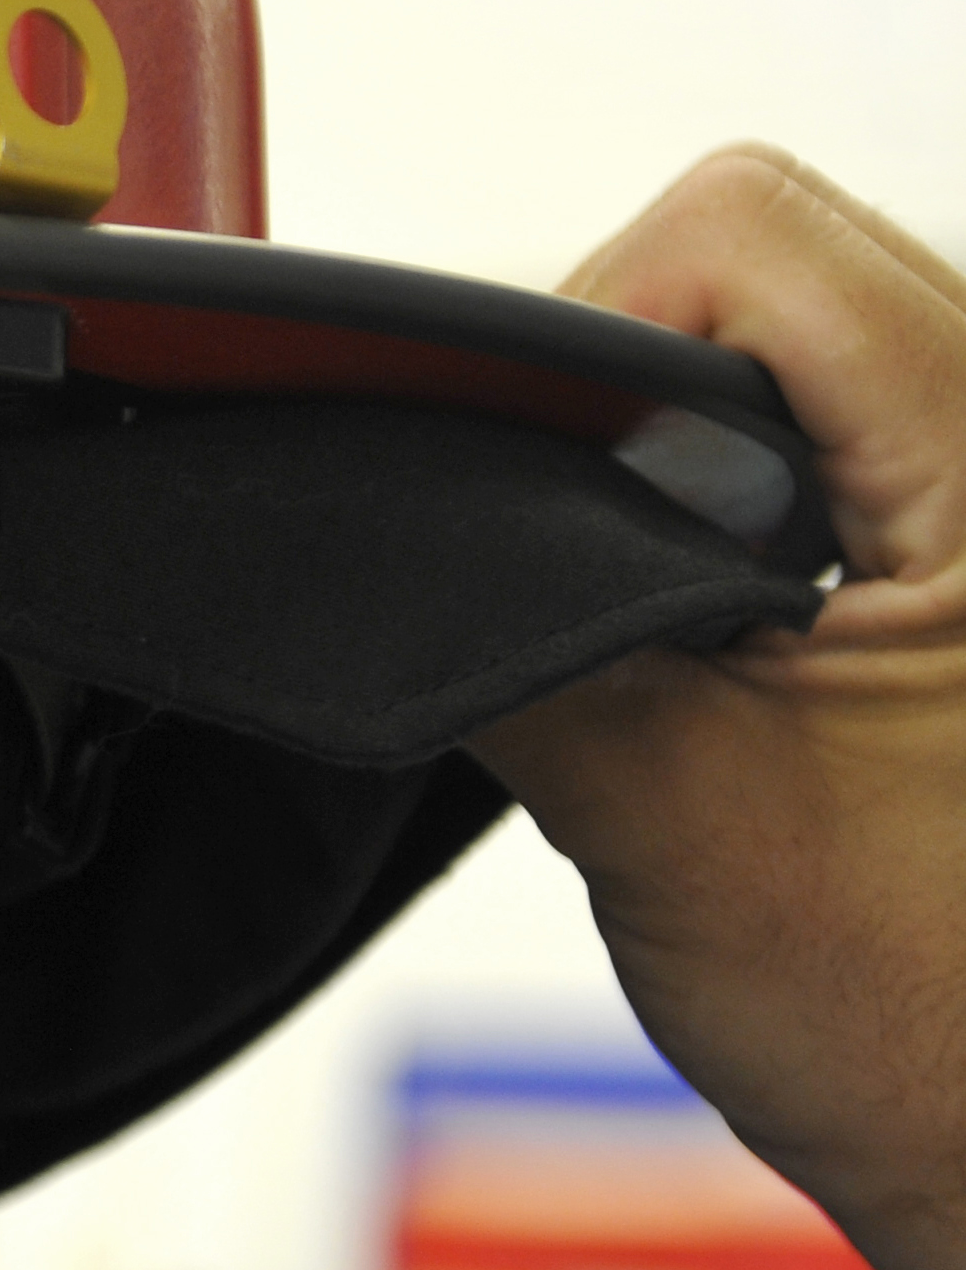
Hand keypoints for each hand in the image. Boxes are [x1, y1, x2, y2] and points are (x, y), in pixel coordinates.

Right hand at [477, 146, 965, 1269]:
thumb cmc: (947, 1036)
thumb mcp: (672, 815)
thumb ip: (515, 634)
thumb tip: (362, 532)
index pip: (747, 232)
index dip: (585, 327)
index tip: (522, 488)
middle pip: (776, 263)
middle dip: (626, 391)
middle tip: (583, 570)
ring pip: (808, 355)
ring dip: (689, 462)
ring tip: (663, 623)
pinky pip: (852, 452)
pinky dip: (747, 520)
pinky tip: (719, 651)